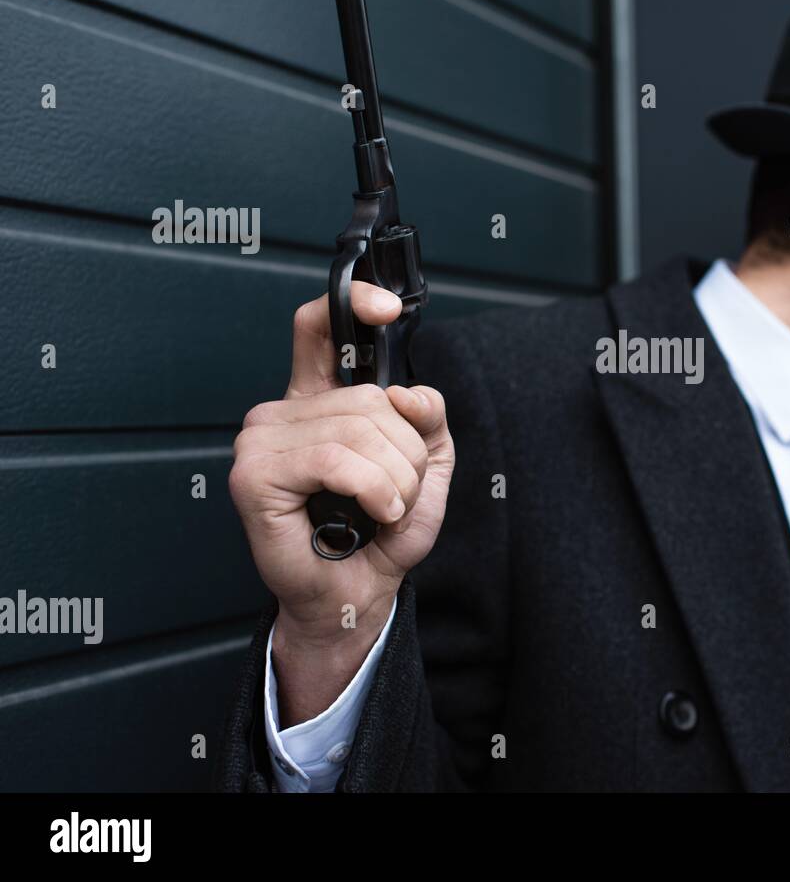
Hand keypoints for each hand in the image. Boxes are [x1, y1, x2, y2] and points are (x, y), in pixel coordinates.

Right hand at [229, 283, 452, 721]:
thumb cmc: (381, 533)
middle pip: (368, 397)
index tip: (390, 310)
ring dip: (396, 477)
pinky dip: (373, 489)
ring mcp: (262, 440)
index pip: (319, 327)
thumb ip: (427, 419)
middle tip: (399, 492)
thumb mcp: (425, 466)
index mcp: (318, 400)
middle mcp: (284, 412)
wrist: (357, 594)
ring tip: (386, 508)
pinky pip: (336, 460)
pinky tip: (372, 513)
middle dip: (407, 451)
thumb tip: (409, 392)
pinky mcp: (255, 475)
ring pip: (358, 428)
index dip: (353, 303)